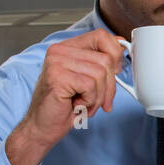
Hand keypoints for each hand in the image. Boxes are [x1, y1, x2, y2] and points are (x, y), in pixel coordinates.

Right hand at [6, 30, 125, 164]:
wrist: (42, 128)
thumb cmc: (64, 107)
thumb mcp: (88, 80)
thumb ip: (101, 61)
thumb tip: (120, 44)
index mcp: (68, 47)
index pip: (101, 36)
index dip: (115, 54)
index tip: (114, 72)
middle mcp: (60, 51)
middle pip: (106, 59)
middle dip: (108, 86)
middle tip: (95, 100)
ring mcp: (57, 62)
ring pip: (100, 74)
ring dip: (98, 97)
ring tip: (83, 104)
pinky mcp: (57, 76)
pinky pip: (90, 86)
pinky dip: (89, 101)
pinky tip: (76, 105)